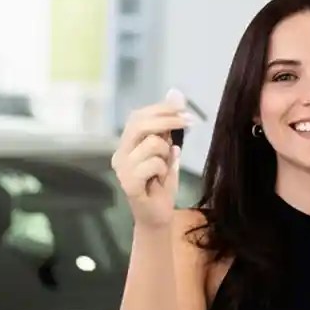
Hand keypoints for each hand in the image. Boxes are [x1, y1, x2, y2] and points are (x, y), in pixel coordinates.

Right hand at [112, 90, 190, 227]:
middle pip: (140, 124)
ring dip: (166, 154)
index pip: (138, 116)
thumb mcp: (169, 151)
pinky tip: (159, 181)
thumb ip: (169, 127)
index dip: (161, 108)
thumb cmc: (161, 185)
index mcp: (126, 144)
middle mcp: (119, 154)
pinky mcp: (129, 184)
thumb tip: (175, 93)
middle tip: (190, 121)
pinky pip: (152, 164)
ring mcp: (121, 169)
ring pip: (152, 143)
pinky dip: (163, 170)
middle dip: (168, 120)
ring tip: (164, 169)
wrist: (157, 216)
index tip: (184, 108)